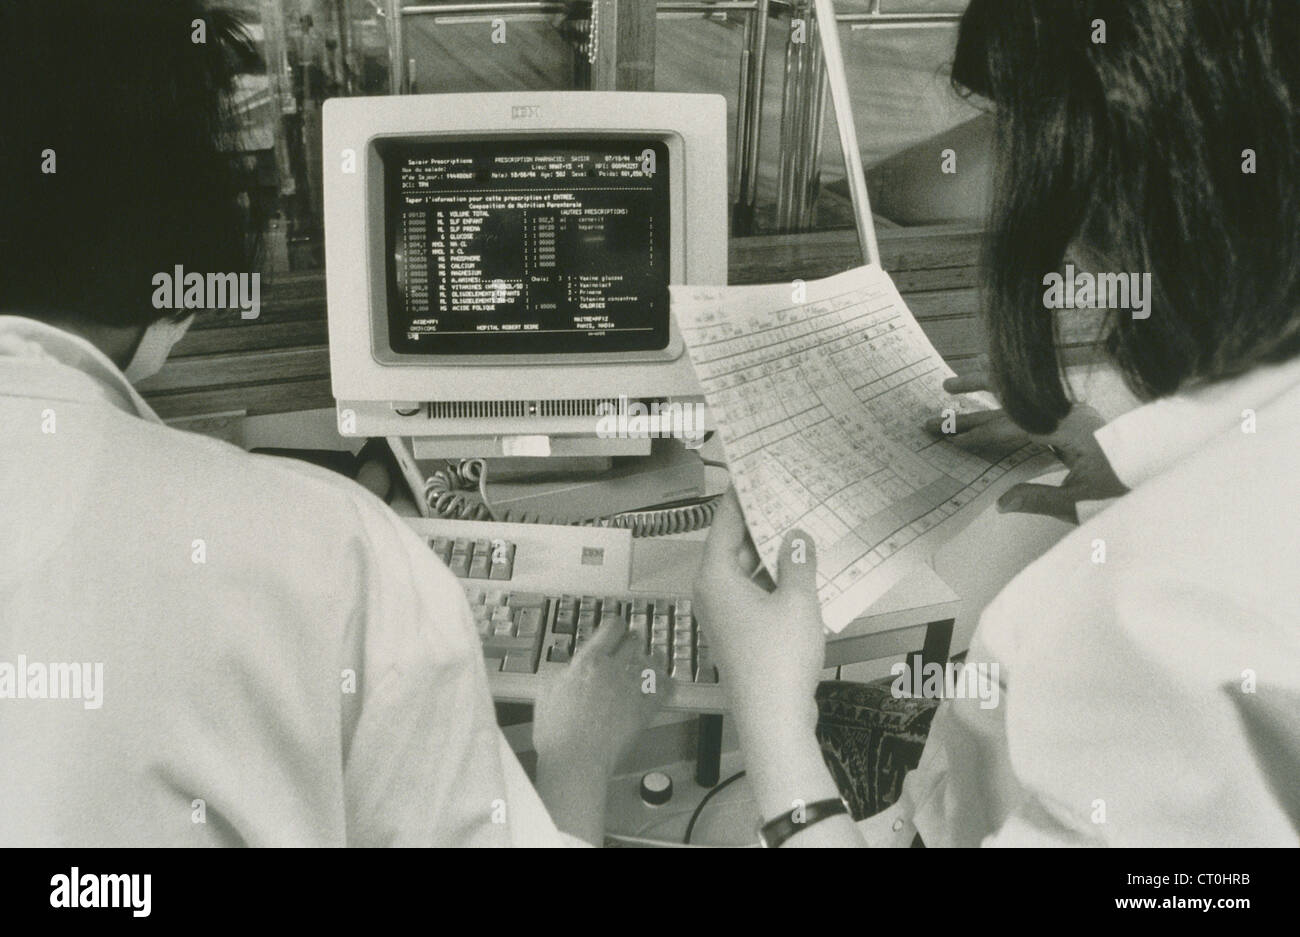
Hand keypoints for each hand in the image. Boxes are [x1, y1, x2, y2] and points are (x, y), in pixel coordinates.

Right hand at [532, 617, 662, 775]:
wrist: (575, 761)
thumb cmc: (556, 733)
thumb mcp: (546, 693)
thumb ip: (561, 674)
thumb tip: (567, 669)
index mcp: (588, 662)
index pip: (611, 629)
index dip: (616, 625)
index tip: (617, 627)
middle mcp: (612, 670)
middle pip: (633, 642)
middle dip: (633, 641)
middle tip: (633, 643)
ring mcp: (631, 690)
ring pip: (652, 663)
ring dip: (653, 659)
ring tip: (653, 660)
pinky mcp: (643, 711)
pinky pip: (663, 691)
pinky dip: (668, 685)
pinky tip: (669, 683)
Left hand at [692, 490, 824, 737]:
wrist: (774, 717)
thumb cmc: (778, 659)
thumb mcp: (797, 600)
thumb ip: (798, 561)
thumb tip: (797, 537)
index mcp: (715, 576)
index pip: (724, 522)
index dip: (741, 497)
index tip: (754, 473)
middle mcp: (712, 593)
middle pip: (734, 546)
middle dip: (762, 525)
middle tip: (789, 498)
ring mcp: (724, 616)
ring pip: (746, 572)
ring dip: (772, 556)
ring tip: (802, 531)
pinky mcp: (739, 635)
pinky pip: (755, 596)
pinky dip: (774, 583)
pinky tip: (803, 575)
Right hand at [925, 364, 1126, 522]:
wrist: (1164, 481)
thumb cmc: (1127, 490)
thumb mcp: (1081, 503)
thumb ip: (1038, 499)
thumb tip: (1000, 502)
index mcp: (1069, 428)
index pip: (1012, 426)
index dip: (979, 434)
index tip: (951, 438)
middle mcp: (1069, 412)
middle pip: (1010, 406)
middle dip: (970, 414)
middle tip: (936, 419)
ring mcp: (1073, 412)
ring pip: (1020, 396)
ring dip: (985, 391)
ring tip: (952, 385)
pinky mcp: (1075, 419)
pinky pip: (1033, 402)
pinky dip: (1007, 396)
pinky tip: (993, 391)